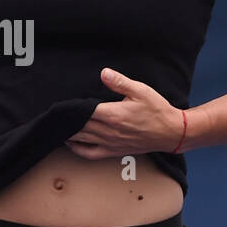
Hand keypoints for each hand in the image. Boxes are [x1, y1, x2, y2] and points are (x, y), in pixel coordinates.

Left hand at [63, 68, 185, 158]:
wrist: (171, 132)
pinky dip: (77, 149)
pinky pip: (90, 153)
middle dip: (66, 120)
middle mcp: (109, 131)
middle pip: (79, 126)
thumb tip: (104, 73)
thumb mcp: (140, 90)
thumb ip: (120, 82)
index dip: (70, 108)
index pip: (84, 111)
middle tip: (54, 114)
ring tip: (58, 126)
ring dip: (68, 133)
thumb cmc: (157, 110)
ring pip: (81, 139)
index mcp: (113, 115)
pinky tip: (70, 143)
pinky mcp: (114, 151)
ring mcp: (110, 143)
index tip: (60, 104)